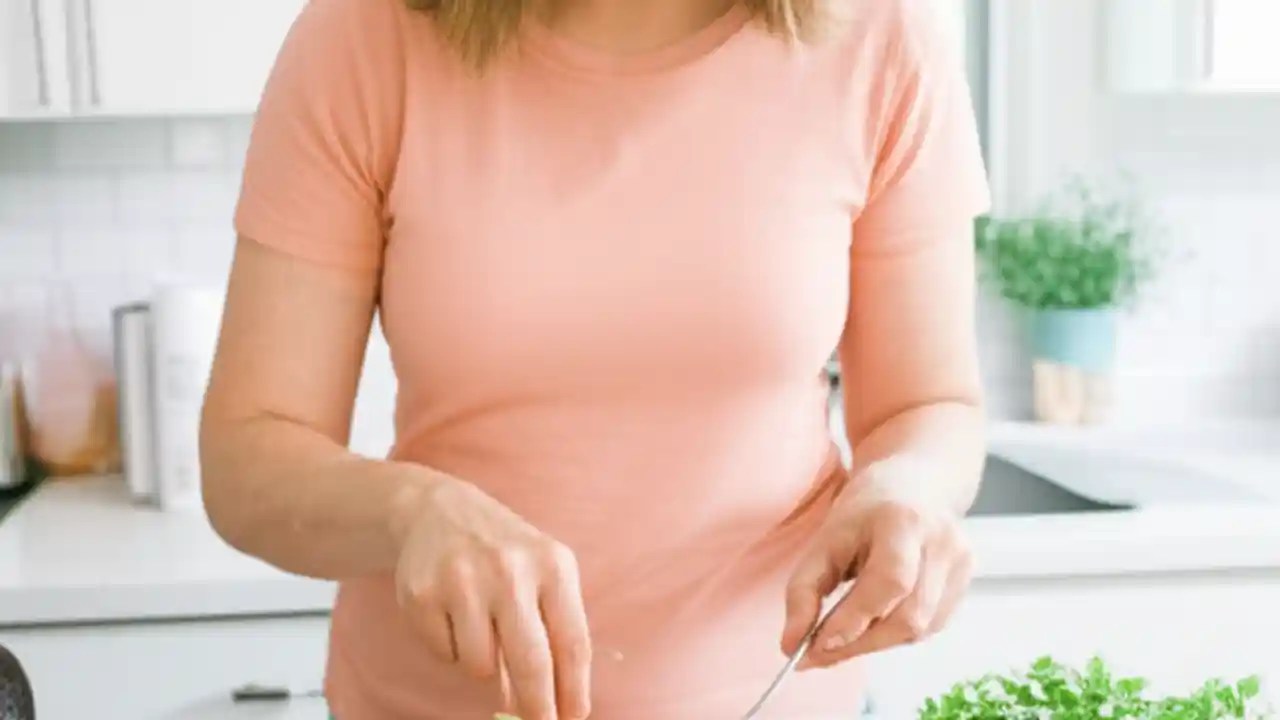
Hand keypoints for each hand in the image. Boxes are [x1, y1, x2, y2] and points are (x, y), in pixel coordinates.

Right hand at [393, 478, 591, 719]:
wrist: (438, 510)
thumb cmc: (505, 554)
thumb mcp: (542, 573)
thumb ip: (554, 630)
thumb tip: (559, 703)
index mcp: (552, 565)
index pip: (572, 642)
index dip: (574, 690)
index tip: (574, 719)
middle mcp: (510, 570)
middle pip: (531, 662)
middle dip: (537, 706)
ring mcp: (463, 581)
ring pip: (482, 666)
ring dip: (484, 664)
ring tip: (480, 627)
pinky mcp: (422, 594)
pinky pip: (444, 655)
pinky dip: (450, 648)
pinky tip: (450, 612)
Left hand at [782, 457, 972, 668]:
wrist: (917, 482)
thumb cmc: (867, 511)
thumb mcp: (825, 538)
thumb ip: (804, 590)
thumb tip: (792, 645)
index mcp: (904, 521)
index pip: (889, 582)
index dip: (855, 620)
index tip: (816, 645)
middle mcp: (942, 542)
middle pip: (909, 616)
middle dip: (860, 643)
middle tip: (819, 653)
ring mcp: (961, 564)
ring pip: (920, 629)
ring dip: (875, 642)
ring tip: (843, 633)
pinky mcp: (966, 582)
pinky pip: (930, 626)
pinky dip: (895, 633)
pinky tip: (876, 618)